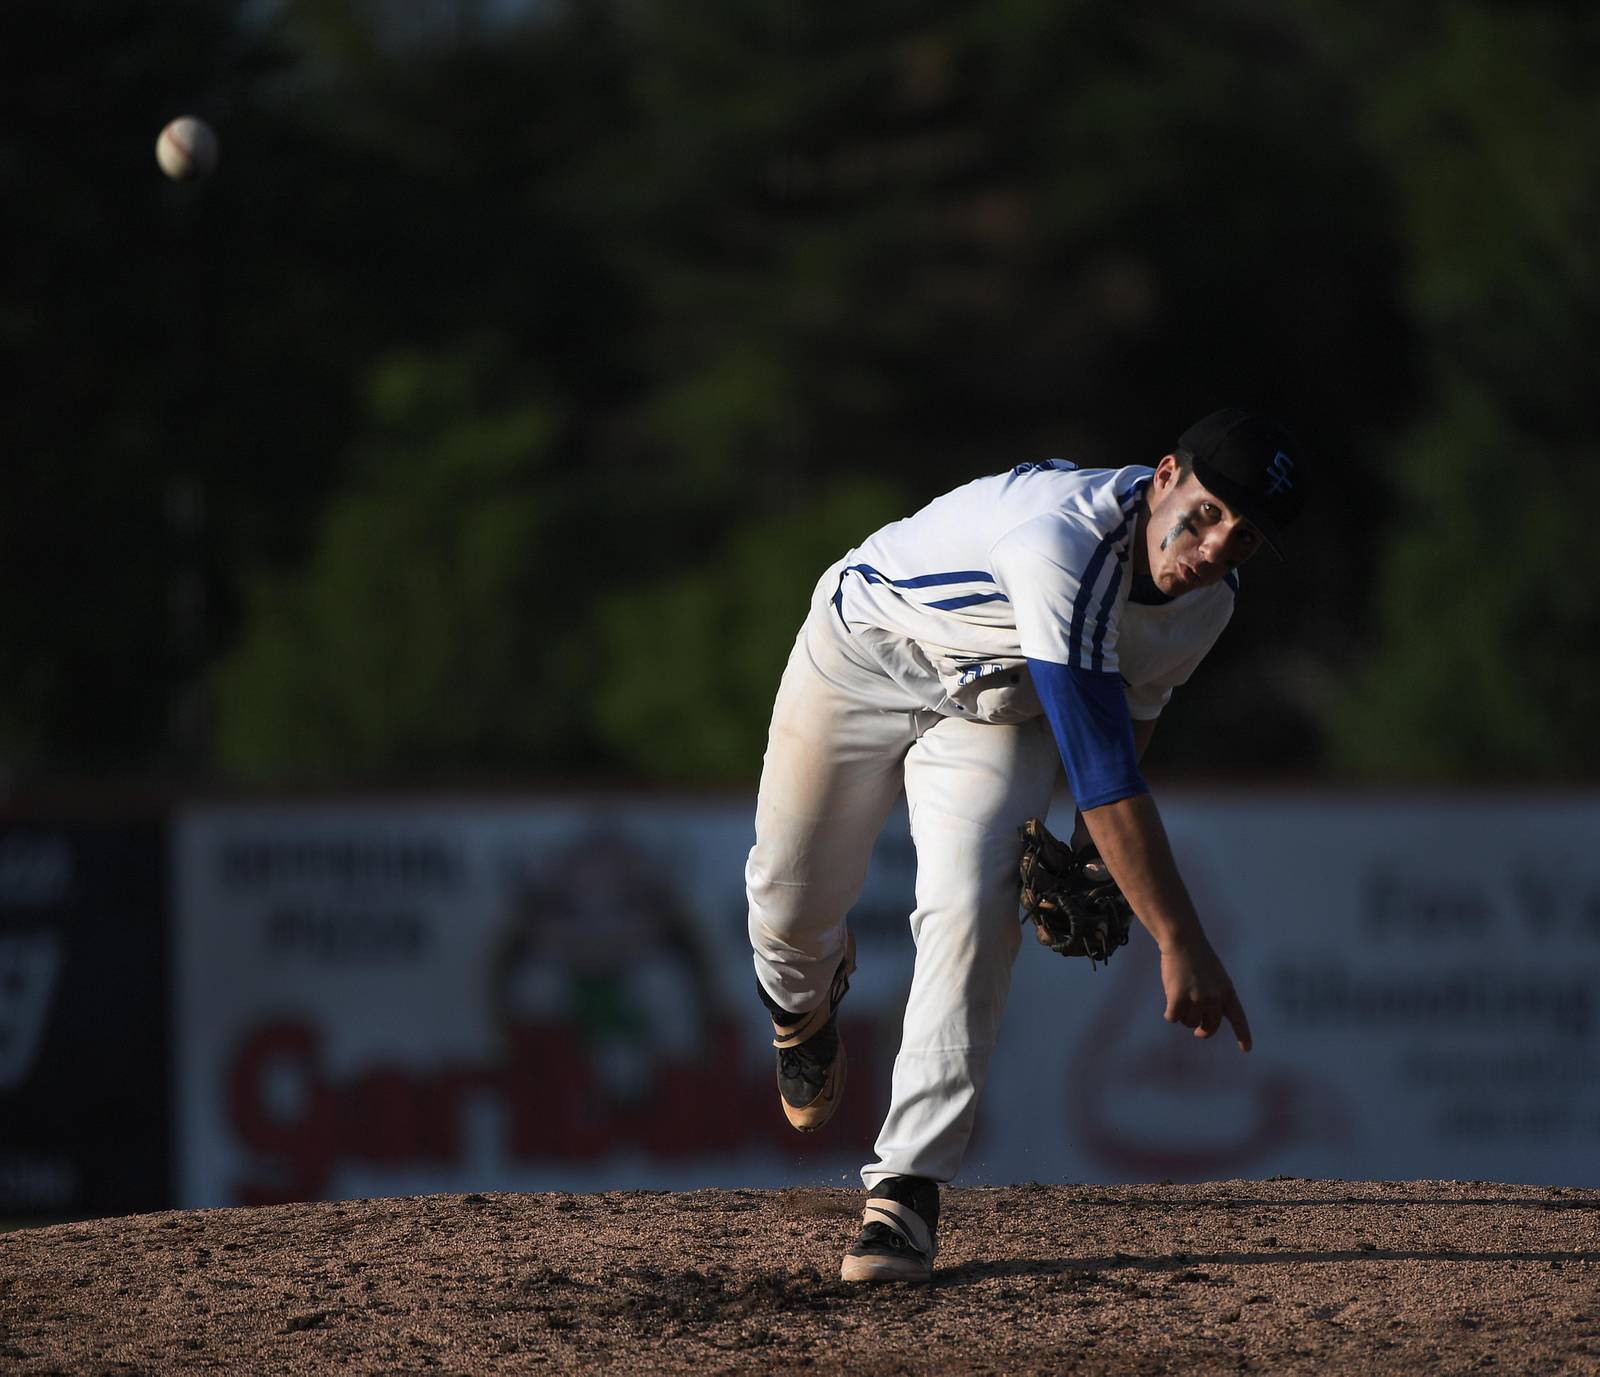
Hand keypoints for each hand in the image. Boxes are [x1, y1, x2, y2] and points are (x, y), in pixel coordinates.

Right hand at [1159, 936, 1251, 1051]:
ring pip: (1188, 1022)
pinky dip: (1170, 1013)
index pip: (1238, 1018)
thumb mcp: (1214, 978)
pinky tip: (1169, 998)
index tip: (1247, 1049)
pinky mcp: (1179, 998)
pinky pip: (1173, 1017)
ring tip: (1180, 994)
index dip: (1243, 1035)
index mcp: (1228, 992)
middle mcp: (1215, 998)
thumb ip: (1214, 999)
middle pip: (1209, 1027)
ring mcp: (1197, 999)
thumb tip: (1200, 1025)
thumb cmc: (1197, 958)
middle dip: (1202, 1030)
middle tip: (1198, 1032)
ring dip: (1183, 1013)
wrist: (1183, 940)